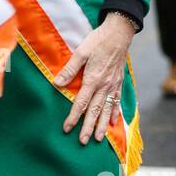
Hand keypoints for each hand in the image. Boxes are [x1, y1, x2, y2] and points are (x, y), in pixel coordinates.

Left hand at [52, 13, 133, 144]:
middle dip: (88, 127)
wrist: (119, 33)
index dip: (73, 117)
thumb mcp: (81, 52)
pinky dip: (115, 113)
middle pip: (95, 111)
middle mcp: (104, 86)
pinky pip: (117, 102)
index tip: (67, 128)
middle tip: (83, 141)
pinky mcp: (119, 83)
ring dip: (102, 125)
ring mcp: (113, 85)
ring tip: (99, 139)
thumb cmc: (98, 41)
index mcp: (93, 79)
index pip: (81, 103)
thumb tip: (57, 83)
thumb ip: (69, 69)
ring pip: (107, 110)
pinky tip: (113, 123)